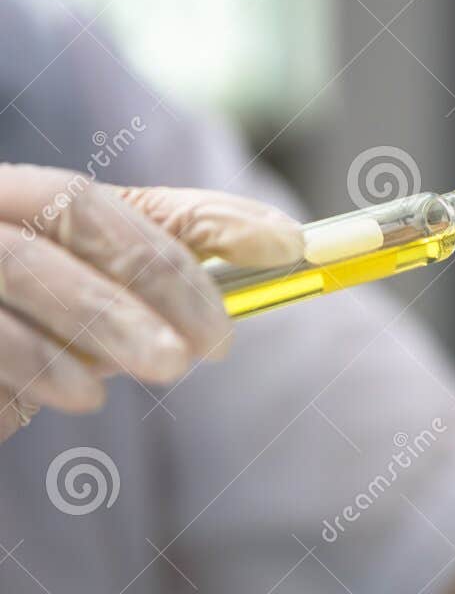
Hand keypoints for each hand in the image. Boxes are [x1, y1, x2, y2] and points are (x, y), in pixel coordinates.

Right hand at [0, 165, 302, 441]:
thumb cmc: (5, 343)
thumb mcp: (75, 317)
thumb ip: (139, 294)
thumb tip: (243, 290)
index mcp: (30, 206)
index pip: (131, 198)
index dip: (211, 214)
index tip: (288, 246)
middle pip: (75, 212)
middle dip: (157, 271)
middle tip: (217, 341)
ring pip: (27, 266)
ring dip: (106, 317)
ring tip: (163, 367)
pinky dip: (39, 363)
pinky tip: (82, 396)